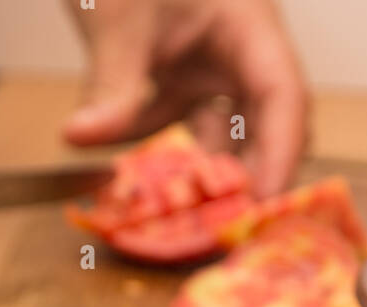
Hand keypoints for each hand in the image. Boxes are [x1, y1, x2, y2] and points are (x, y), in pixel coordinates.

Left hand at [62, 0, 307, 195]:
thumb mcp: (118, 16)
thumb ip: (110, 81)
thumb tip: (82, 135)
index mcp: (249, 24)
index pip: (283, 98)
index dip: (281, 154)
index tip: (262, 204)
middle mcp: (240, 49)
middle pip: (266, 126)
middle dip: (249, 177)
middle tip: (225, 226)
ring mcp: (210, 62)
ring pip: (223, 133)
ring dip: (202, 172)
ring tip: (181, 213)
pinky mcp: (179, 72)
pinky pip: (179, 124)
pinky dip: (157, 148)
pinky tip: (130, 171)